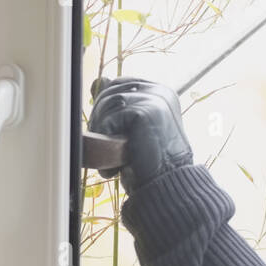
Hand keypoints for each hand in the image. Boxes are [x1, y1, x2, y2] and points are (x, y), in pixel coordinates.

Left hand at [88, 77, 192, 193]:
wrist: (167, 184)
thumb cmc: (150, 161)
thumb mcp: (132, 127)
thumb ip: (118, 104)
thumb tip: (98, 81)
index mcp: (160, 92)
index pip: (119, 84)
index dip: (107, 107)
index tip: (111, 131)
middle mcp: (160, 91)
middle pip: (110, 90)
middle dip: (101, 118)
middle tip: (112, 145)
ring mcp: (155, 99)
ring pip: (107, 103)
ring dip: (102, 130)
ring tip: (116, 153)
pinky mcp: (146, 111)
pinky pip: (109, 118)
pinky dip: (107, 137)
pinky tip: (120, 155)